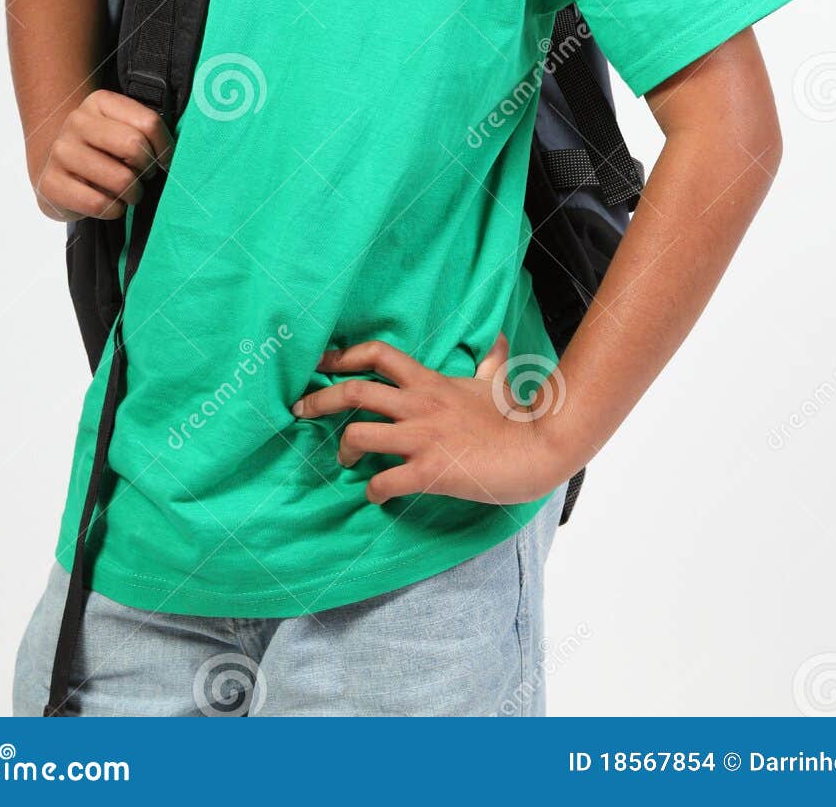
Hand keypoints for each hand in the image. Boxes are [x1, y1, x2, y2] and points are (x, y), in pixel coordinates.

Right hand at [33, 90, 173, 221]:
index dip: (165, 148)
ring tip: (128, 192)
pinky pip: (100, 204)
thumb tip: (172, 158)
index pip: (149, 123)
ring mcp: (60, 152)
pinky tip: (110, 203)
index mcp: (99, 102)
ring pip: (120, 179)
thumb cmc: (102, 151)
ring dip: (133, 193)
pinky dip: (114, 210)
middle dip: (148, 169)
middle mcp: (76, 121)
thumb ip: (146, 134)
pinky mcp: (50, 184)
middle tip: (143, 177)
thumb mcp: (123, 130)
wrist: (57, 169)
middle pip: (135, 146)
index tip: (163, 160)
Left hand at [290, 337, 569, 506]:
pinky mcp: (429, 472)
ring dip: (345, 450)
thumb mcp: (496, 381)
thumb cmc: (514, 418)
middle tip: (299, 409)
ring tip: (347, 459)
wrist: (536, 449)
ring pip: (360, 435)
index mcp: (429, 382)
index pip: (378, 355)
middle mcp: (419, 405)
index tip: (320, 363)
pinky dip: (373, 491)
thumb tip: (496, 338)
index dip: (344, 356)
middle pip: (354, 392)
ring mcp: (422, 438)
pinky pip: (384, 482)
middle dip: (319, 399)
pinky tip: (377, 496)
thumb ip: (489, 358)